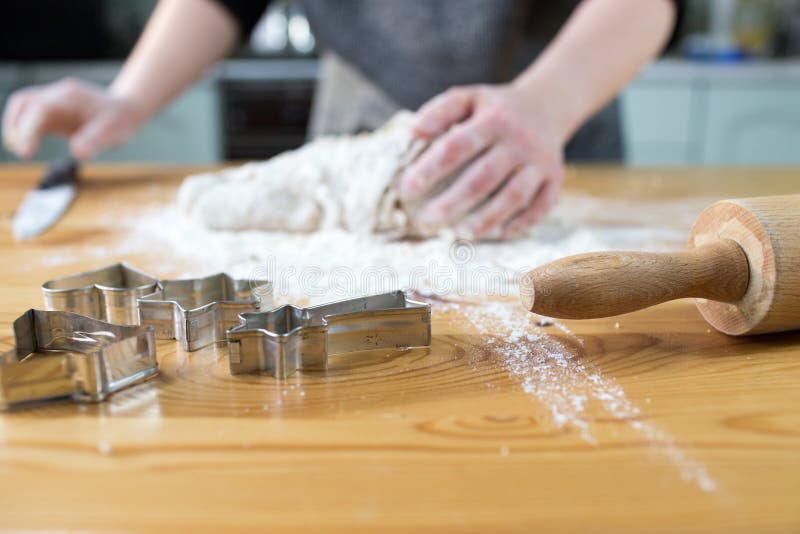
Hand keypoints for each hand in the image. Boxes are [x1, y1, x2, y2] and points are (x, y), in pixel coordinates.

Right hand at [2, 77, 144, 159]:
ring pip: (20, 107)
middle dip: (15, 127)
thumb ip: (95, 140)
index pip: (40, 107)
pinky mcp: (50, 110)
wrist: (125, 108)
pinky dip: (22, 131)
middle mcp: (57, 94)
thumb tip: (78, 152)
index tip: (26, 151)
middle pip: (22, 102)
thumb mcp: (114, 132)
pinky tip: (27, 147)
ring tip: (23, 151)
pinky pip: (27, 116)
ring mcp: (52, 100)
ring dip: (14, 128)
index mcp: (71, 96)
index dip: (28, 128)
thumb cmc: (120, 119)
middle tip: (23, 152)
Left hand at [397, 84, 564, 239]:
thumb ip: (441, 111)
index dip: (429, 170)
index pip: (456, 146)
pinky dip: (522, 222)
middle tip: (425, 222)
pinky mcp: (555, 178)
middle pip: (482, 178)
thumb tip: (413, 132)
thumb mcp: (469, 97)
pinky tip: (500, 234)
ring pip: (513, 197)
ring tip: (459, 234)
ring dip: (486, 219)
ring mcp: (540, 161)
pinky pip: (541, 205)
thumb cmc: (495, 108)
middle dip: (451, 203)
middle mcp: (519, 140)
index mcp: (493, 119)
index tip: (405, 190)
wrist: (547, 105)